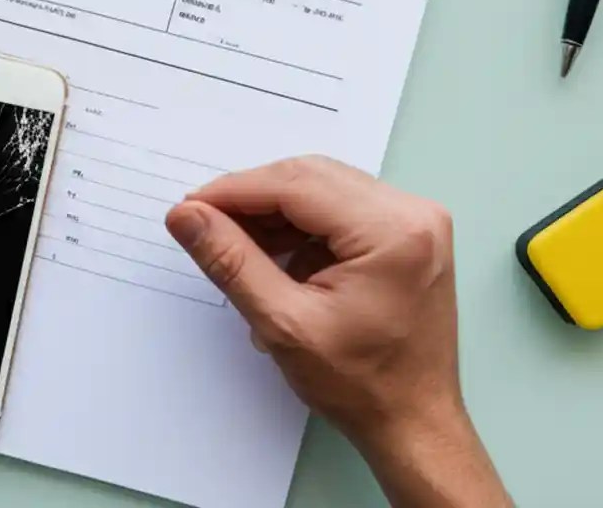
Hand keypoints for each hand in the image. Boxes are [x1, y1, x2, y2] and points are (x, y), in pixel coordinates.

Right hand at [167, 157, 508, 507]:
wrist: (415, 424)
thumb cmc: (359, 385)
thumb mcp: (283, 324)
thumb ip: (231, 261)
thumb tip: (186, 216)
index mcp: (393, 231)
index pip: (298, 185)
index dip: (235, 191)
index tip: (190, 208)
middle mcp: (413, 213)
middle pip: (312, 177)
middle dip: (253, 197)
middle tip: (204, 223)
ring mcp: (416, 221)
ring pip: (325, 189)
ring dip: (275, 211)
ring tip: (235, 245)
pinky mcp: (409, 235)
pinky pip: (342, 209)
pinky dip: (302, 225)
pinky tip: (273, 255)